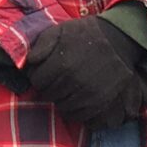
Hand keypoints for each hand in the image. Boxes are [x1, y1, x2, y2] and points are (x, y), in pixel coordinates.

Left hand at [25, 18, 146, 128]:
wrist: (117, 39)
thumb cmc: (84, 34)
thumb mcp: (60, 30)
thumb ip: (41, 45)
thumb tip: (30, 62)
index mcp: (62, 64)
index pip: (37, 80)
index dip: (38, 76)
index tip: (45, 71)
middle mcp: (73, 81)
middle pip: (48, 95)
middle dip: (48, 88)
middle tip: (56, 80)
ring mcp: (87, 94)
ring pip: (62, 107)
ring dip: (61, 99)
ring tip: (67, 88)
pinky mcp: (100, 103)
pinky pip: (79, 116)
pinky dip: (74, 110)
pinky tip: (76, 98)